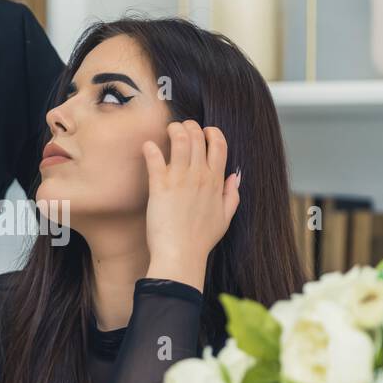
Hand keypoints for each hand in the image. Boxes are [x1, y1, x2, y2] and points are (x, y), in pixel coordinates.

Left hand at [142, 120, 241, 291]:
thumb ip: (231, 196)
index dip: (212, 132)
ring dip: (173, 129)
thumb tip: (235, 177)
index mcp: (216, 181)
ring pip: (180, 140)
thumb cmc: (201, 240)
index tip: (204, 132)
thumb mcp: (225, 218)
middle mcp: (199, 176)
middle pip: (198, 136)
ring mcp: (180, 180)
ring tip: (167, 131)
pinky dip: (150, 148)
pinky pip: (155, 158)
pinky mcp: (160, 187)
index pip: (219, 144)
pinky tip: (148, 146)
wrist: (181, 255)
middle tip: (181, 128)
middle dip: (190, 126)